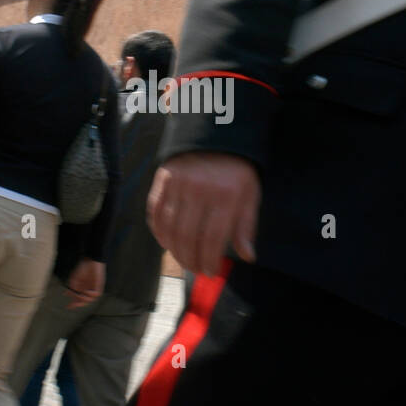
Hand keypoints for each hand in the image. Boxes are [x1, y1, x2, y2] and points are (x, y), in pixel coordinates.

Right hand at [64, 259, 104, 308]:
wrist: (90, 260)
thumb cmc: (82, 268)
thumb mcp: (74, 279)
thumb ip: (71, 288)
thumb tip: (67, 295)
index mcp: (81, 288)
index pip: (77, 298)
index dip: (73, 303)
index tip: (68, 307)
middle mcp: (87, 289)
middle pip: (84, 301)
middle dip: (79, 303)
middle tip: (76, 304)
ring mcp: (93, 288)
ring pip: (90, 299)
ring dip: (85, 299)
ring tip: (81, 296)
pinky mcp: (99, 285)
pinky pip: (97, 294)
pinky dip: (91, 295)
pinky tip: (87, 291)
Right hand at [147, 152, 259, 275]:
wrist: (215, 133)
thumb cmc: (236, 169)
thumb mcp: (250, 194)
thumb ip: (246, 226)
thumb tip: (247, 256)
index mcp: (226, 195)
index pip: (212, 238)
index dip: (208, 260)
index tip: (209, 271)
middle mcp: (199, 189)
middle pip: (188, 236)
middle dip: (190, 259)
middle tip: (194, 269)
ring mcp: (178, 183)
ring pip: (169, 227)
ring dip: (173, 249)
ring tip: (182, 259)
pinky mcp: (163, 179)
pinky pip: (155, 212)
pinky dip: (158, 231)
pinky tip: (166, 242)